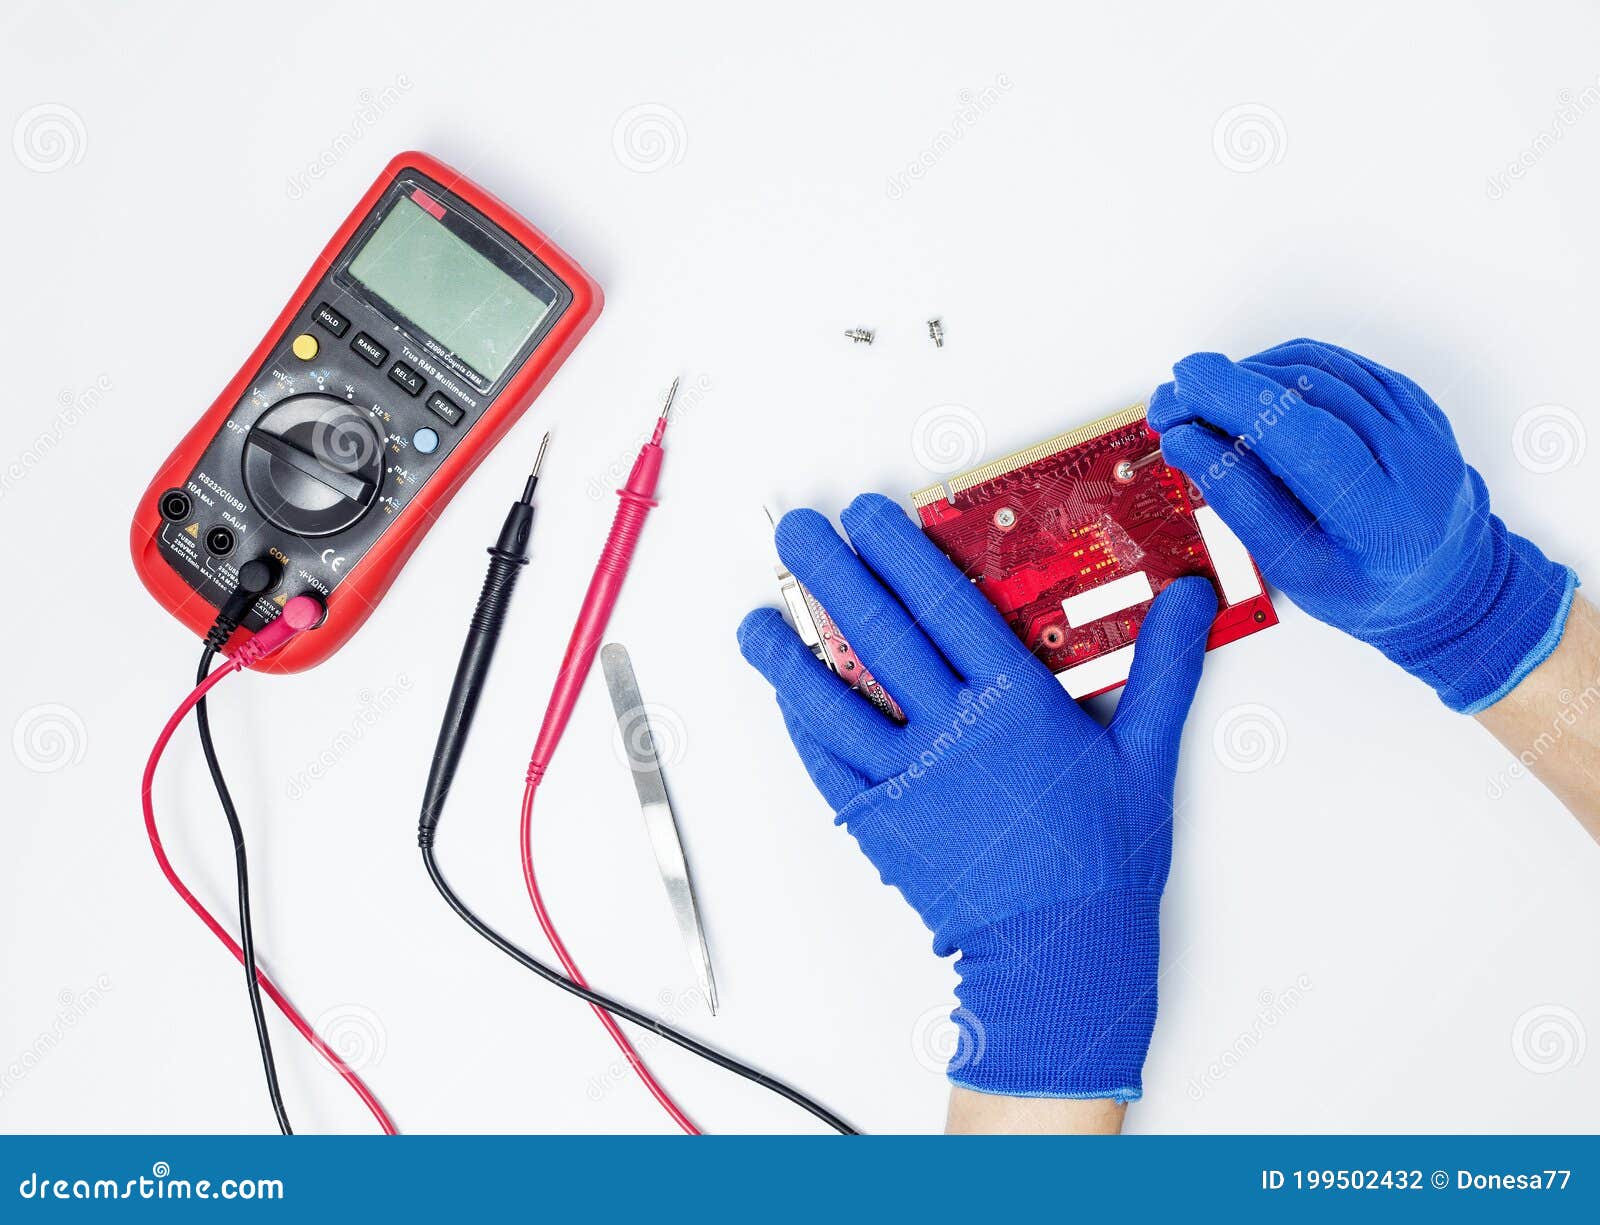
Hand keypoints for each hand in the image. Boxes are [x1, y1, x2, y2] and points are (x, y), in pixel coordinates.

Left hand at [737, 493, 1216, 1100]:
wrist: (1059, 953)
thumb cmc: (1103, 859)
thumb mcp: (1146, 756)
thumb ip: (1165, 668)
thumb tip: (1190, 600)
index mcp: (1013, 703)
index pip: (945, 603)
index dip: (902, 550)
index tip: (871, 513)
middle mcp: (950, 729)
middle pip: (878, 634)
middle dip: (831, 572)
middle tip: (797, 530)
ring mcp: (905, 776)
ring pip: (832, 697)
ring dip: (787, 651)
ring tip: (756, 615)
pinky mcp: (878, 820)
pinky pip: (825, 760)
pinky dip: (799, 722)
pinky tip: (780, 694)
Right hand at [1150, 338, 1575, 712]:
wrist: (1444, 579)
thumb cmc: (1368, 586)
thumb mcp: (1296, 568)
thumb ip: (1243, 503)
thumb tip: (1188, 441)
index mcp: (1385, 516)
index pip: (1302, 436)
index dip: (1235, 403)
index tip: (1180, 393)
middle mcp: (1413, 458)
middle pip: (1305, 391)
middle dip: (1224, 386)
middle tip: (1171, 400)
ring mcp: (1417, 421)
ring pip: (1316, 368)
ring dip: (1245, 375)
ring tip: (1199, 400)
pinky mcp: (1409, 399)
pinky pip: (1335, 365)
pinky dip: (1279, 371)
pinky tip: (1246, 393)